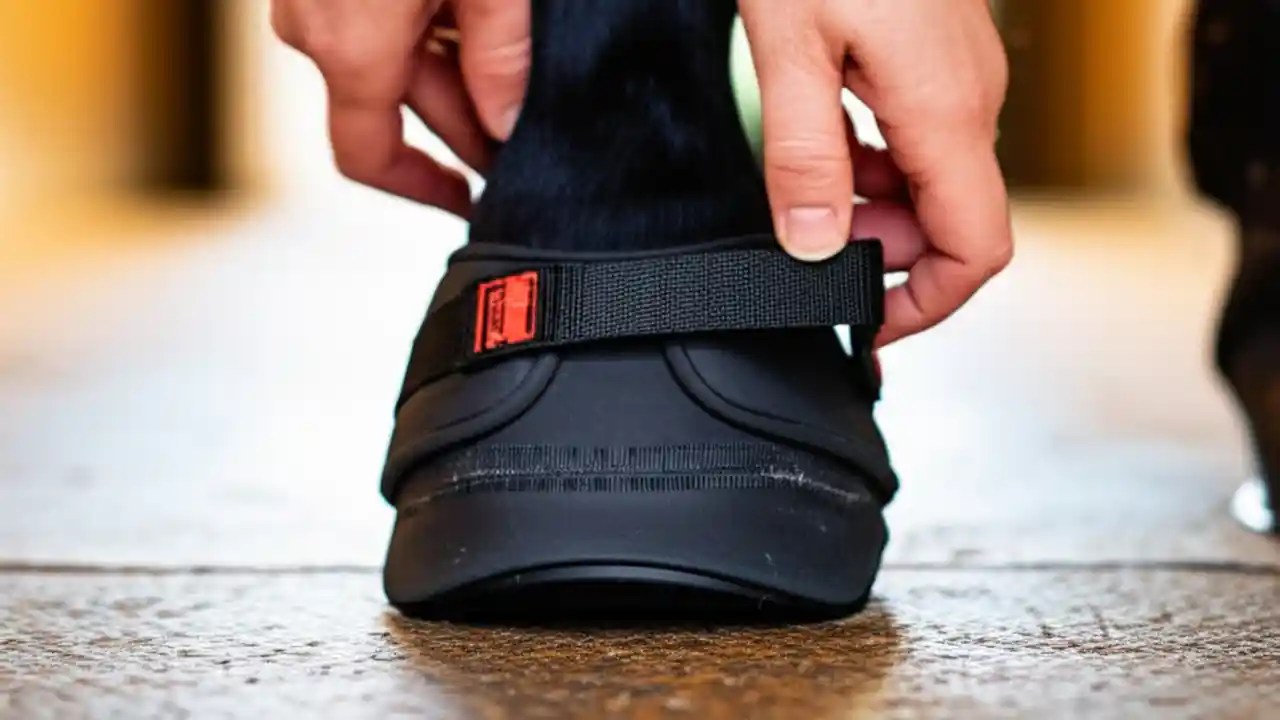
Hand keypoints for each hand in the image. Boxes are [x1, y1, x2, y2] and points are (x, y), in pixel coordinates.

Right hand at [271, 0, 530, 216]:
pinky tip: (477, 7)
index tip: (469, 202)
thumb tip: (506, 123)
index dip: (424, 189)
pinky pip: (376, 10)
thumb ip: (500, 55)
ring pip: (391, 53)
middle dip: (465, 118)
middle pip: (395, 105)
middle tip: (527, 123)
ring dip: (452, 62)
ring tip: (520, 53)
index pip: (371, 158)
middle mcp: (315, 22)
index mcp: (349, 45)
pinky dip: (427, 18)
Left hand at [738, 0, 1011, 345]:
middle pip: (953, 223)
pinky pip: (922, 140)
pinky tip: (828, 151)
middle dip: (885, 256)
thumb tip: (815, 248)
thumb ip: (803, 158)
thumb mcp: (790, 51)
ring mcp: (962, 79)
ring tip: (807, 198)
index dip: (927, 305)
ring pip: (934, 184)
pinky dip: (877, 168)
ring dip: (876, 212)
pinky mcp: (939, 61)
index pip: (978, 250)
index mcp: (946, 114)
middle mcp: (970, 101)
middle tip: (811, 249)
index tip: (866, 322)